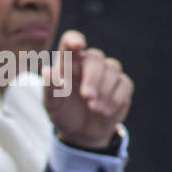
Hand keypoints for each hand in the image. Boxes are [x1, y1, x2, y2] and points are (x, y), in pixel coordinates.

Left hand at [44, 30, 130, 148]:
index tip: (78, 46)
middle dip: (92, 77)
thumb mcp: (52, 104)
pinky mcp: (121, 85)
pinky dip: (115, 98)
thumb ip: (50, 88)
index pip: (70, 41)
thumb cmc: (63, 112)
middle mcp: (87, 64)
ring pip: (112, 68)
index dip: (75, 39)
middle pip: (95, 57)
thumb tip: (48, 71)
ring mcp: (107, 73)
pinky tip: (104, 111)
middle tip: (87, 96)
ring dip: (104, 90)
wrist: (80, 132)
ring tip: (93, 108)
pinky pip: (124, 84)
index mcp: (67, 63)